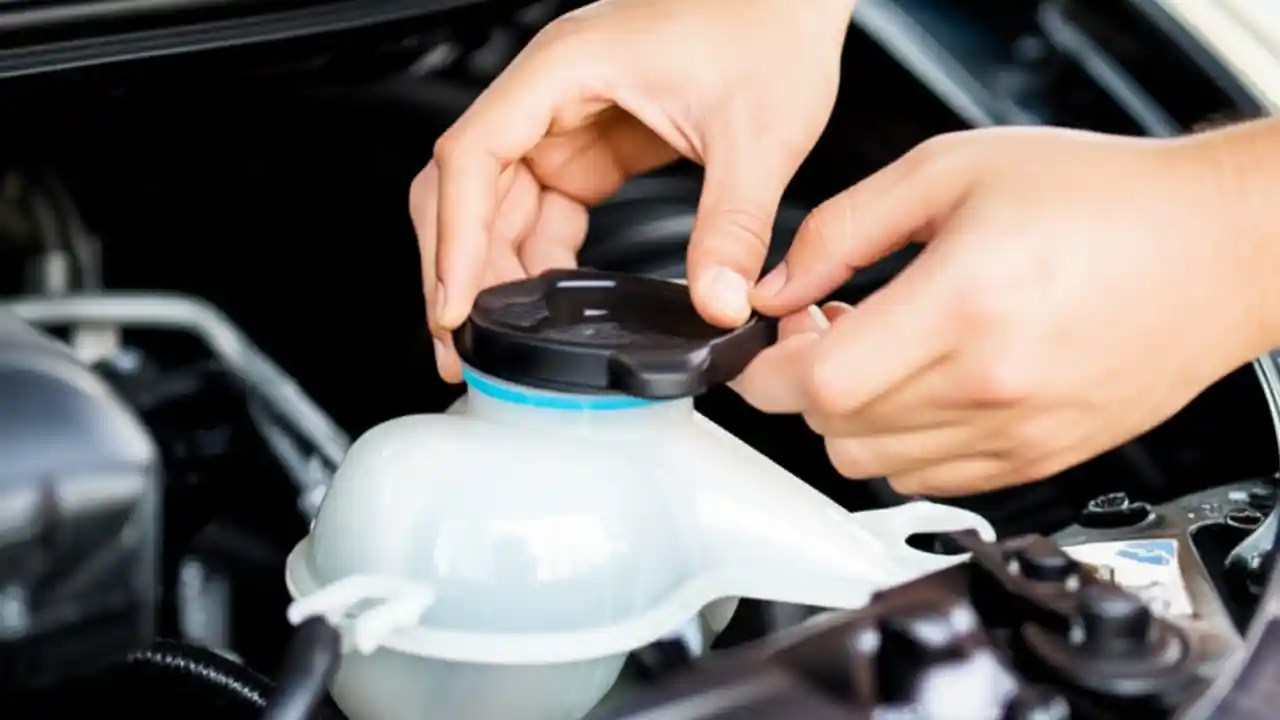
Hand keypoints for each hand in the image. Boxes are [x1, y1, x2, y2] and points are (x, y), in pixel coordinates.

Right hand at [410, 0, 854, 380]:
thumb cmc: (769, 19)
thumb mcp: (759, 133)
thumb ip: (734, 224)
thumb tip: (716, 301)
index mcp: (566, 69)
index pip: (473, 156)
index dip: (455, 240)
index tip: (456, 306)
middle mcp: (552, 92)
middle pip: (465, 186)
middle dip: (459, 268)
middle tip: (463, 345)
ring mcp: (568, 119)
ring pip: (498, 204)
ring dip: (497, 270)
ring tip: (504, 338)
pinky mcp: (593, 143)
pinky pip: (545, 209)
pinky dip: (539, 258)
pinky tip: (552, 301)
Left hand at [733, 125, 1276, 495]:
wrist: (1216, 246)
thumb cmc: (1103, 199)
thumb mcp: (950, 171)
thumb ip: (842, 228)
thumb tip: (778, 286)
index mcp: (962, 306)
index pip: (816, 384)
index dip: (765, 372)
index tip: (762, 346)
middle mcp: (989, 385)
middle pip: (835, 431)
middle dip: (802, 386)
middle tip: (826, 328)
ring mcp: (1018, 434)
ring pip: (875, 464)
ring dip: (849, 417)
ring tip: (880, 354)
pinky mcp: (1041, 458)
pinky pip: (930, 481)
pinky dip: (900, 444)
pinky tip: (921, 387)